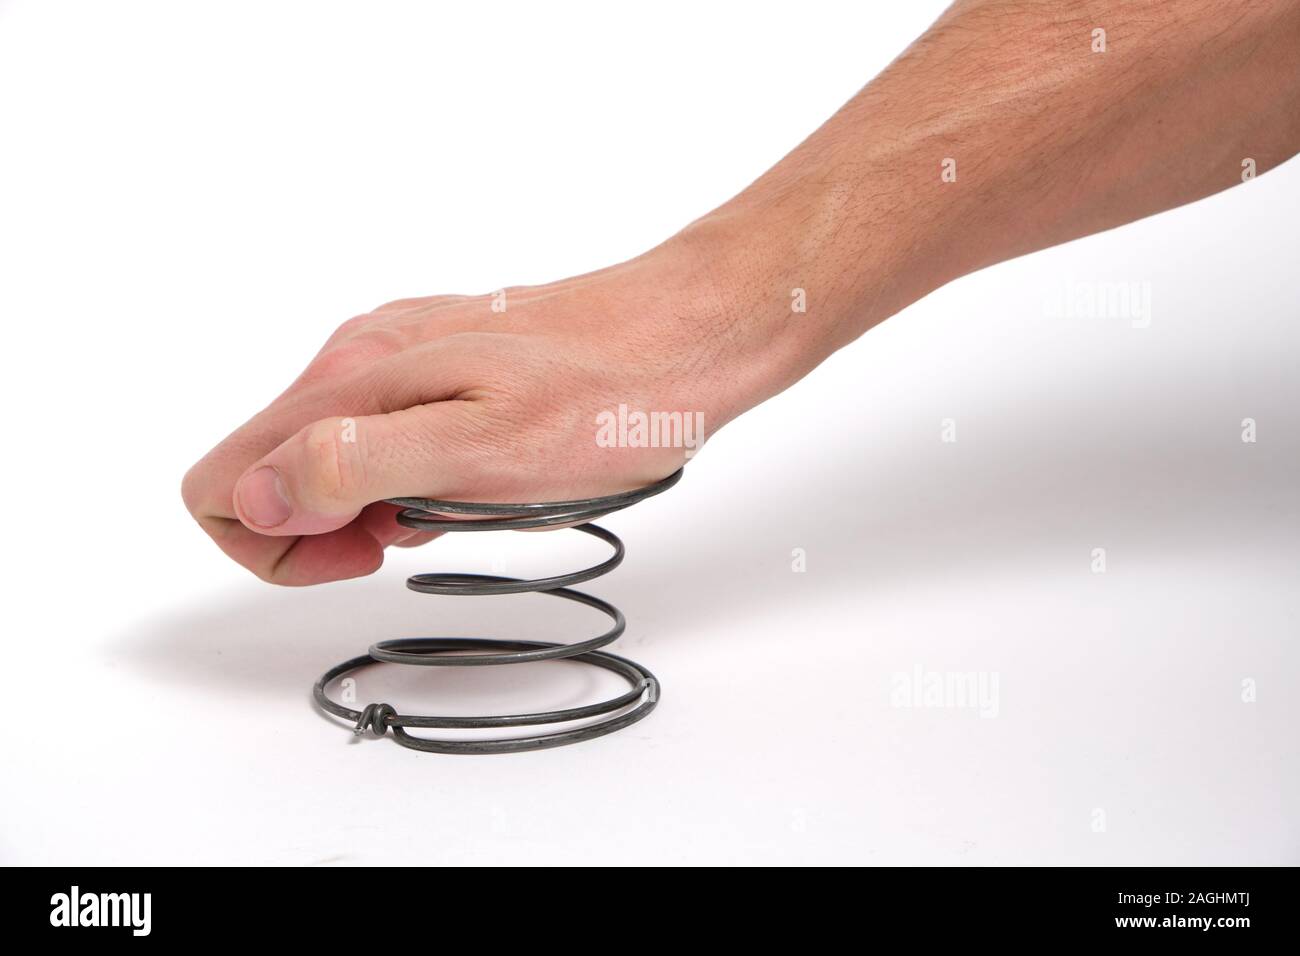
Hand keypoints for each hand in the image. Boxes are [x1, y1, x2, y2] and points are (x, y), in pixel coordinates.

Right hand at [181, 232, 791, 585]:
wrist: (693, 332)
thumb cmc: (607, 396)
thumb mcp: (482, 450)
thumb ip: (357, 467)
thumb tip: (258, 496)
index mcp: (352, 379)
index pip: (221, 481)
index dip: (278, 544)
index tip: (364, 550)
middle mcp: (359, 359)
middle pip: (265, 471)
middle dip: (326, 528)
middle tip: (425, 526)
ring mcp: (400, 360)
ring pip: (327, 459)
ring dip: (379, 506)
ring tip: (469, 496)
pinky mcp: (442, 368)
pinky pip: (386, 441)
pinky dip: (418, 480)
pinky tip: (484, 477)